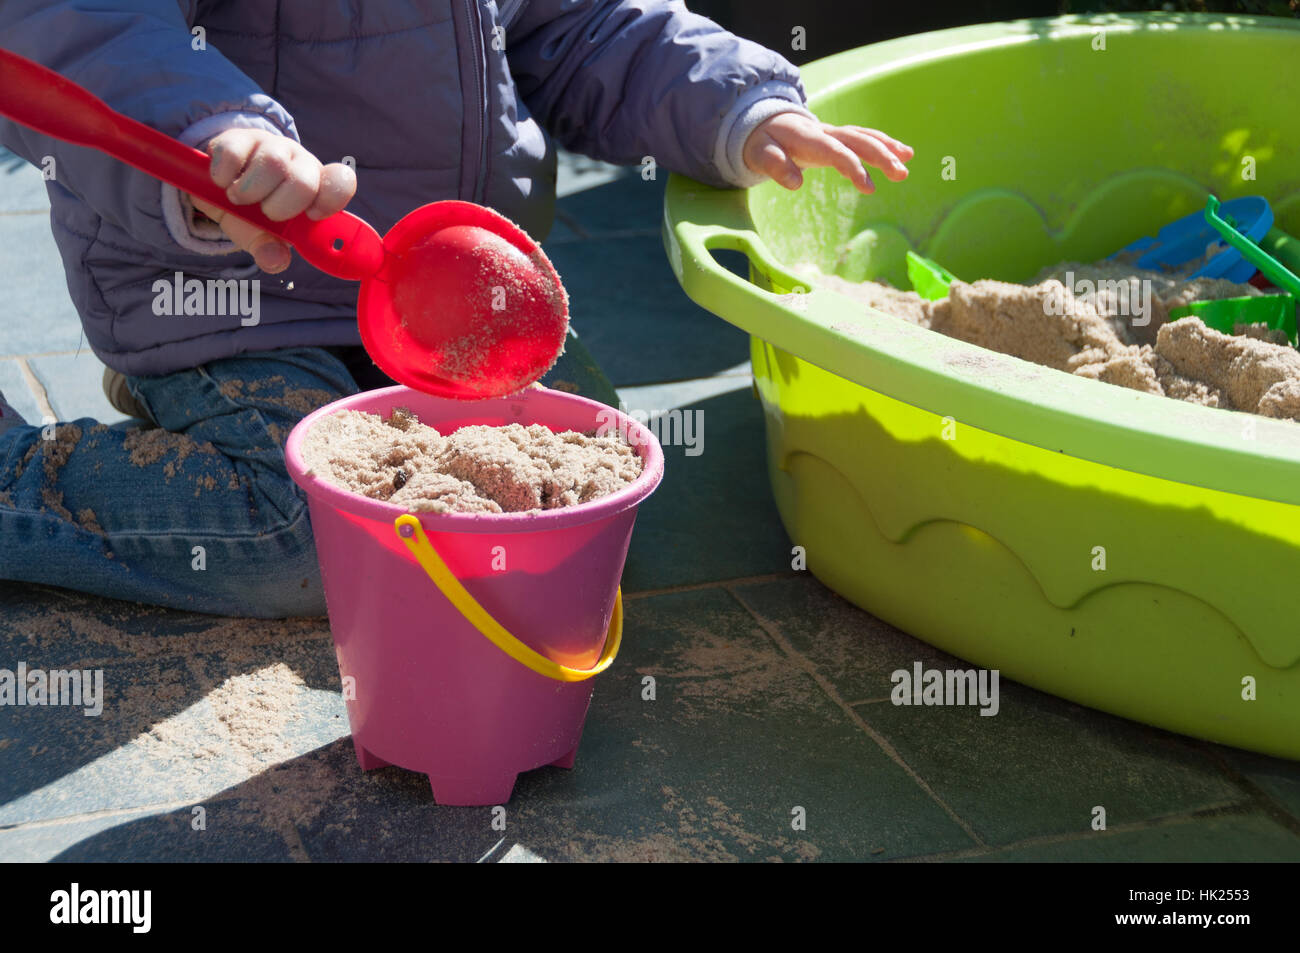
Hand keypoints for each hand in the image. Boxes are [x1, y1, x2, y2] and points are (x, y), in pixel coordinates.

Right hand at [189, 128, 356, 273]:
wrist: (215, 187)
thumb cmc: (251, 214)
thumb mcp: (261, 237)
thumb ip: (270, 251)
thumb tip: (275, 260)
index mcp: (317, 189)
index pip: (341, 183)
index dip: (330, 200)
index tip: (310, 215)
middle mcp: (300, 163)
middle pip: (304, 181)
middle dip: (279, 207)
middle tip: (264, 213)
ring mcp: (272, 146)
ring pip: (274, 164)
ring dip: (249, 192)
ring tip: (238, 198)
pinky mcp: (239, 137)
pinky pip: (234, 154)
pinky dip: (223, 176)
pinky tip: (222, 181)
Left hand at [743, 113, 911, 193]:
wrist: (762, 123)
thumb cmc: (761, 142)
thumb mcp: (758, 154)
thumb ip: (775, 167)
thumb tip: (795, 184)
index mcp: (807, 138)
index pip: (834, 152)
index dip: (853, 168)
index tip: (869, 188)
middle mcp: (825, 132)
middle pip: (856, 140)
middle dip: (880, 156)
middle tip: (901, 174)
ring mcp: (833, 132)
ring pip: (864, 136)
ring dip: (887, 148)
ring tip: (908, 162)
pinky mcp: (837, 137)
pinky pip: (863, 137)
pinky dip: (884, 144)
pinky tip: (902, 156)